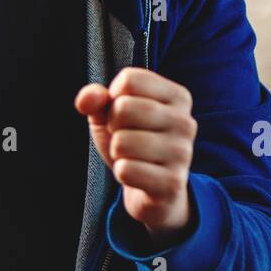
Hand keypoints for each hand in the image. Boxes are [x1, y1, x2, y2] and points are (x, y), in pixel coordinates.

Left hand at [75, 67, 196, 245]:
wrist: (154, 191)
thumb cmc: (133, 142)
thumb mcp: (111, 114)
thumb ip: (96, 98)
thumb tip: (85, 100)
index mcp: (177, 96)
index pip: (129, 80)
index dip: (114, 98)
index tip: (125, 114)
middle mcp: (185, 121)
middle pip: (124, 108)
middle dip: (113, 126)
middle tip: (126, 138)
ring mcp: (182, 153)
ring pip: (122, 142)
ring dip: (117, 152)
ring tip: (132, 157)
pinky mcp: (172, 183)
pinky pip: (125, 170)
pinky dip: (121, 173)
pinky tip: (137, 175)